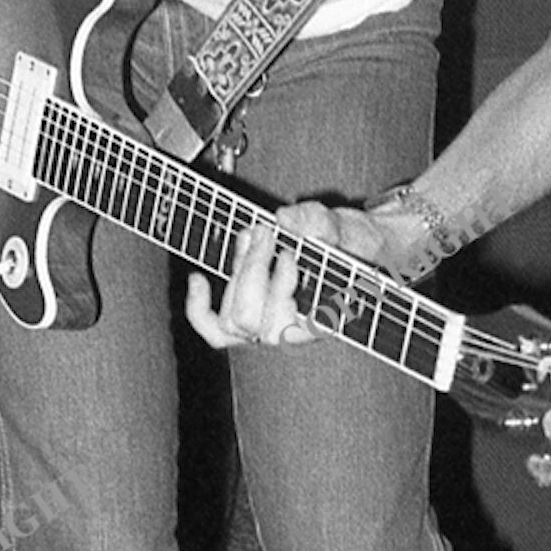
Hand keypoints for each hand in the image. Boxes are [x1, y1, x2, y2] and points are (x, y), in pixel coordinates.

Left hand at [183, 202, 402, 351]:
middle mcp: (289, 332)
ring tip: (250, 237)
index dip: (279, 290)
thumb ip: (319, 223)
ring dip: (236, 273)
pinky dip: (199, 307)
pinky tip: (197, 278)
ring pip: (230, 321)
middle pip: (248, 320)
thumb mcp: (345, 226)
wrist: (354, 248)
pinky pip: (214, 329)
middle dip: (252, 271)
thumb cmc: (353, 243)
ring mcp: (265, 326)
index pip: (282, 327)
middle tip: (265, 232)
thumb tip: (284, 218)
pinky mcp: (248, 315)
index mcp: (320, 323)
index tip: (289, 253)